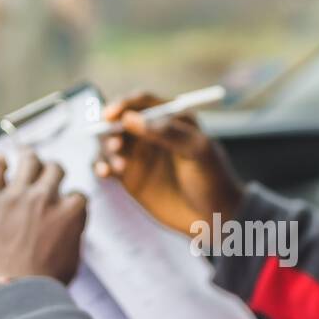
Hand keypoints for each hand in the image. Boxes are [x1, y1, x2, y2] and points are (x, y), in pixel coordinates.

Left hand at [0, 152, 87, 289]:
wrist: (12, 294)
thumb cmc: (43, 285)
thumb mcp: (72, 261)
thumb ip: (71, 237)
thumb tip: (68, 228)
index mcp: (70, 213)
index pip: (77, 195)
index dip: (70, 201)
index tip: (62, 207)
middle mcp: (46, 198)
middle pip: (55, 169)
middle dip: (52, 173)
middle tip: (46, 178)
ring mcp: (17, 196)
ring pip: (29, 160)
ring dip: (30, 160)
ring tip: (25, 161)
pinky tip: (0, 162)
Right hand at [95, 91, 243, 236]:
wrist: (216, 217)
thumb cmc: (213, 178)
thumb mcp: (196, 151)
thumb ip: (166, 132)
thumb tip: (130, 118)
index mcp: (171, 118)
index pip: (141, 102)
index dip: (123, 104)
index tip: (111, 115)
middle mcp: (152, 133)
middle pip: (119, 120)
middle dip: (111, 129)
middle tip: (116, 145)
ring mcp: (140, 155)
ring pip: (110, 142)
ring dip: (106, 150)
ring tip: (120, 167)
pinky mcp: (131, 176)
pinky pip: (108, 165)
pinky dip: (101, 166)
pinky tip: (105, 173)